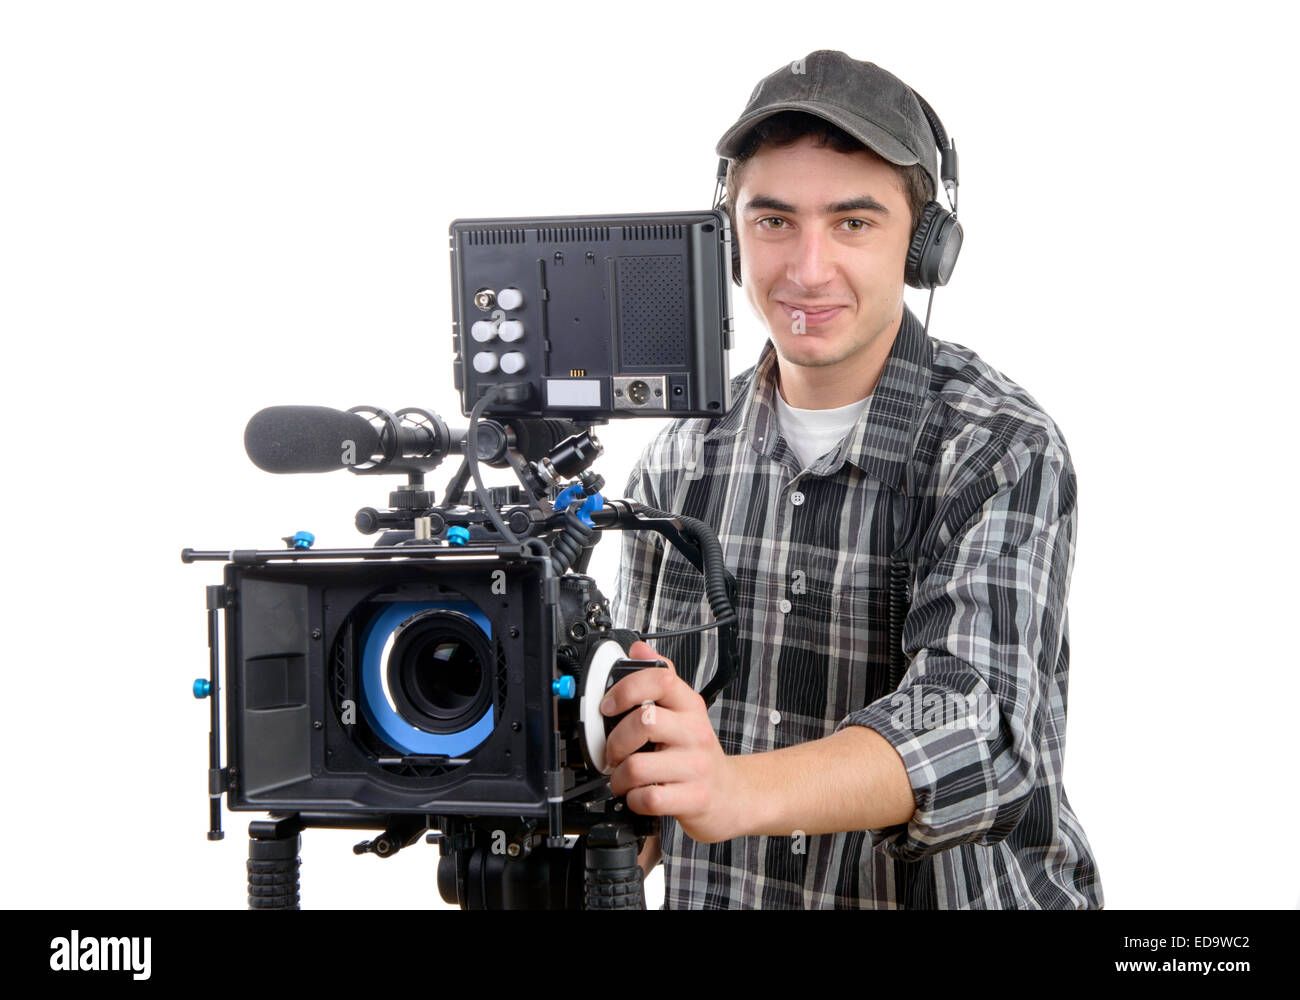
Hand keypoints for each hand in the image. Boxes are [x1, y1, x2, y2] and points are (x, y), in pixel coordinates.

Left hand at [600, 640, 745, 843]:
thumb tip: (639, 649)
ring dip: (619, 777)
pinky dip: (633, 799)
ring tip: (623, 778)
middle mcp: (695, 733)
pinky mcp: (693, 798)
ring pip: (637, 766)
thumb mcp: (685, 712)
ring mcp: (695, 767)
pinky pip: (648, 798)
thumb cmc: (698, 752)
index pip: (660, 680)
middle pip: (644, 721)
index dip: (626, 688)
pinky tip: (638, 795)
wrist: (731, 794)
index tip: (608, 706)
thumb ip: (661, 680)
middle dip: (615, 741)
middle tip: (613, 752)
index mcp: (690, 706)